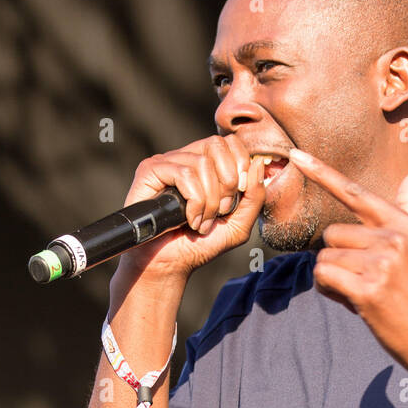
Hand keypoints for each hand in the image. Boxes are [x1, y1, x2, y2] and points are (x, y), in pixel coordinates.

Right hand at [114, 135, 267, 283]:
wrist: (170, 264)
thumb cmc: (200, 245)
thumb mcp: (238, 224)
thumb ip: (255, 196)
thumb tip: (258, 162)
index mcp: (206, 163)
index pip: (231, 142)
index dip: (240, 167)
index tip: (235, 200)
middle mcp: (186, 157)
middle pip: (217, 145)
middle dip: (227, 183)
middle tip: (220, 211)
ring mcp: (167, 162)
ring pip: (201, 164)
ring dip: (208, 202)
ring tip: (201, 223)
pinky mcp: (150, 170)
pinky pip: (183, 174)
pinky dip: (194, 202)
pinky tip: (189, 220)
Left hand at [287, 149, 407, 383]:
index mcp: (405, 225)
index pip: (357, 193)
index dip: (322, 173)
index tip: (296, 155)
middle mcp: (393, 238)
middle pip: (333, 235)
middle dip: (338, 260)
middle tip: (362, 281)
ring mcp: (381, 264)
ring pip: (326, 259)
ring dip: (333, 279)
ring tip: (361, 294)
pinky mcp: (368, 290)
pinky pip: (325, 279)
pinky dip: (330, 292)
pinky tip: (352, 302)